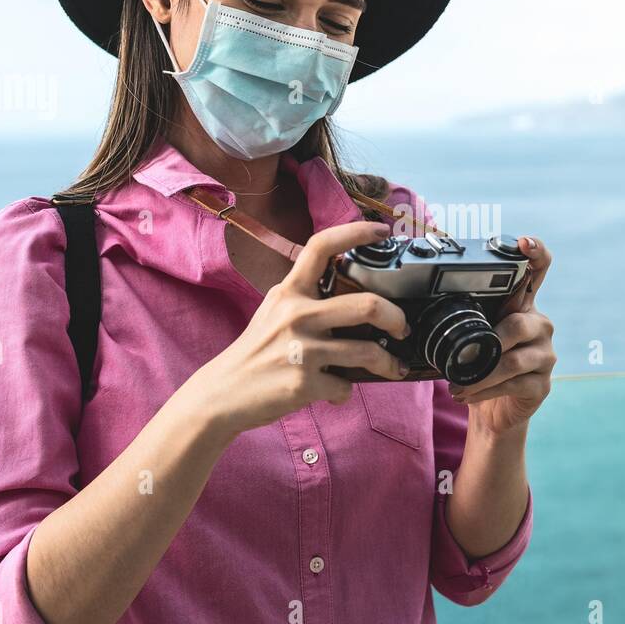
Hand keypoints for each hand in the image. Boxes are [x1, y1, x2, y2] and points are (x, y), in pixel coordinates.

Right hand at [175, 220, 411, 444]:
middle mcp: (297, 315)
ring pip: (368, 352)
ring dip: (388, 364)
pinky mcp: (305, 382)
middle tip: (401, 327)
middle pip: (368, 305)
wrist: (222, 393)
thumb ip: (307, 301)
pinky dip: (344, 391)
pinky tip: (334, 391)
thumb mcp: (275, 312)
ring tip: (392, 368)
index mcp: (290, 292)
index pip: (321, 246)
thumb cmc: (256, 352)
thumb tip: (355, 303)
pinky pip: (345, 386)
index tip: (381, 230)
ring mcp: (302, 349)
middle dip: (397, 318)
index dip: (355, 232)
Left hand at [447, 235, 554, 435]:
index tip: (523, 243)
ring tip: (457, 383)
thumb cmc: (482, 364)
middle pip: (519, 324)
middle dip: (487, 342)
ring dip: (480, 374)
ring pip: (514, 360)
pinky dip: (484, 390)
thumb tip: (424, 297)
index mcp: (523, 305)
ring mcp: (545, 355)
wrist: (493, 409)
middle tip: (460, 356)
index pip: (539, 270)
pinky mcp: (543, 384)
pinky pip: (513, 384)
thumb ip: (468, 314)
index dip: (536, 253)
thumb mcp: (474, 334)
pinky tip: (467, 394)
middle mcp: (540, 325)